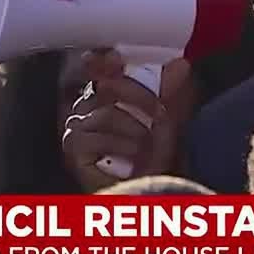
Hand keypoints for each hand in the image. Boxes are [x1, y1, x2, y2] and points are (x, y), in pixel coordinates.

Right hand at [61, 51, 195, 191]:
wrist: (146, 197)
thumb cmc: (155, 160)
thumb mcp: (169, 121)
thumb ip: (172, 92)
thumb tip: (181, 63)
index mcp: (106, 95)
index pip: (100, 67)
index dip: (106, 60)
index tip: (118, 57)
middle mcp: (86, 107)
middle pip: (108, 86)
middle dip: (141, 99)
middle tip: (161, 113)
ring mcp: (76, 128)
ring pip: (107, 114)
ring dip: (137, 132)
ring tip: (148, 149)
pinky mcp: (73, 149)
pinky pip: (95, 137)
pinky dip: (121, 148)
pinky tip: (132, 161)